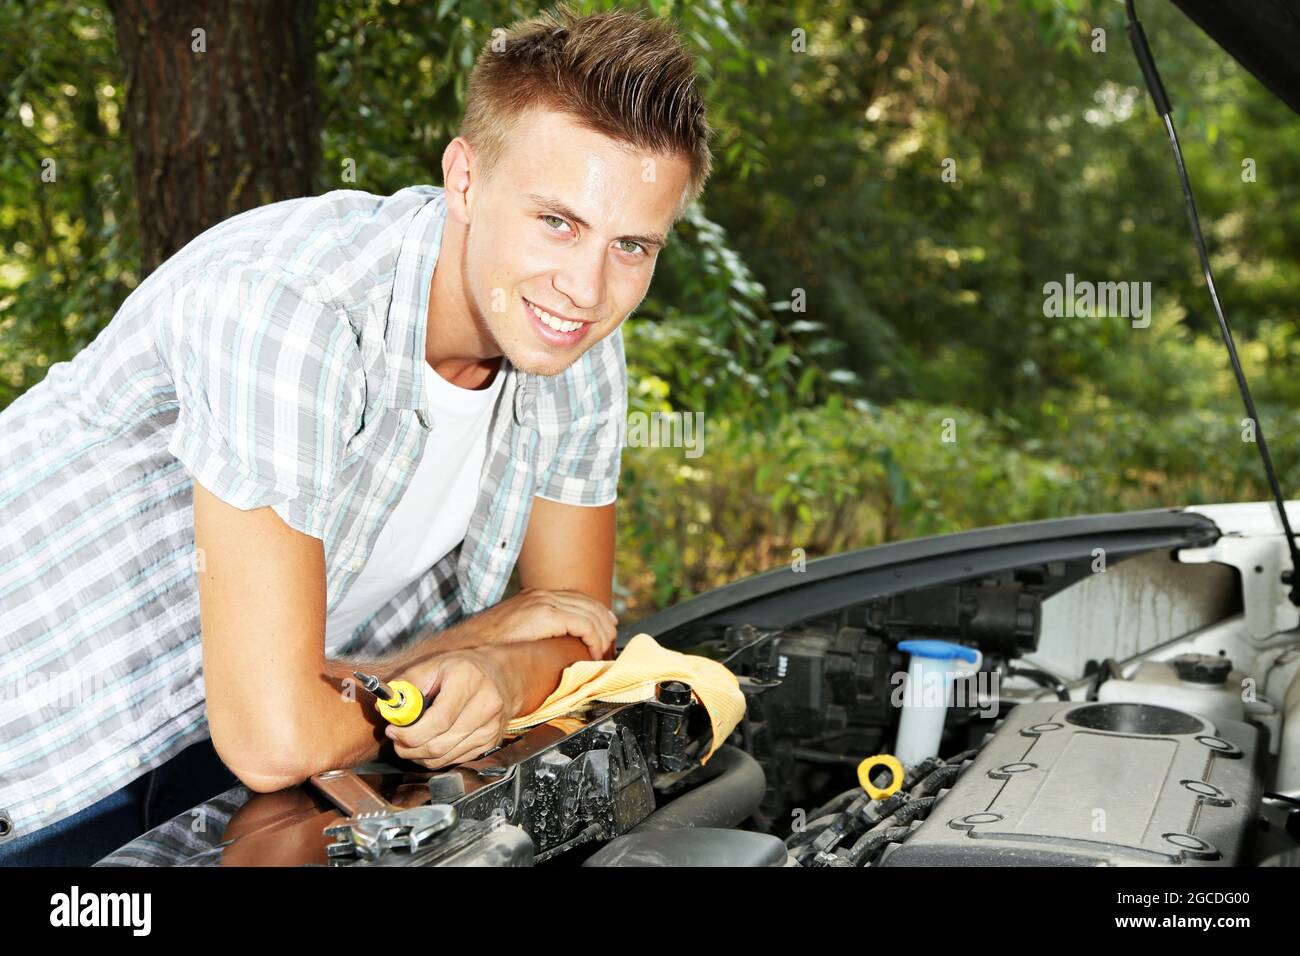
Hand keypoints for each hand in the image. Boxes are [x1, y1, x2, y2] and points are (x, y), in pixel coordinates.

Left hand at [384, 649, 521, 769]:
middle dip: (409, 748)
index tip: (392, 731)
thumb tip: (384, 706)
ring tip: (408, 742)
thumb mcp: (433, 665)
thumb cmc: (462, 669)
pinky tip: (427, 745)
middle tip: (396, 739)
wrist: (500, 676)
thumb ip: (407, 683)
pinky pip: (455, 761)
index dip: (410, 733)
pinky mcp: (490, 743)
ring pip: (445, 757)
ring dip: (419, 756)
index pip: (438, 721)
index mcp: (469, 681)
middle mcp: (486, 706)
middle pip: (440, 744)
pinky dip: (435, 758)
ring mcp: (490, 728)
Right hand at [463, 587, 617, 660]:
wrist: (467, 645)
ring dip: (603, 636)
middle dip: (606, 626)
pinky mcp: (544, 614)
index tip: (608, 630)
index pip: (580, 599)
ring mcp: (544, 602)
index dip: (600, 614)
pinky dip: (594, 639)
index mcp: (538, 597)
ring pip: (591, 615)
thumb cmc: (488, 645)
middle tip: (610, 647)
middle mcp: (543, 595)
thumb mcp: (517, 632)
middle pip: (591, 605)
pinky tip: (594, 653)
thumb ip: (536, 631)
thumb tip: (555, 646)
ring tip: (603, 653)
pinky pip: (583, 623)